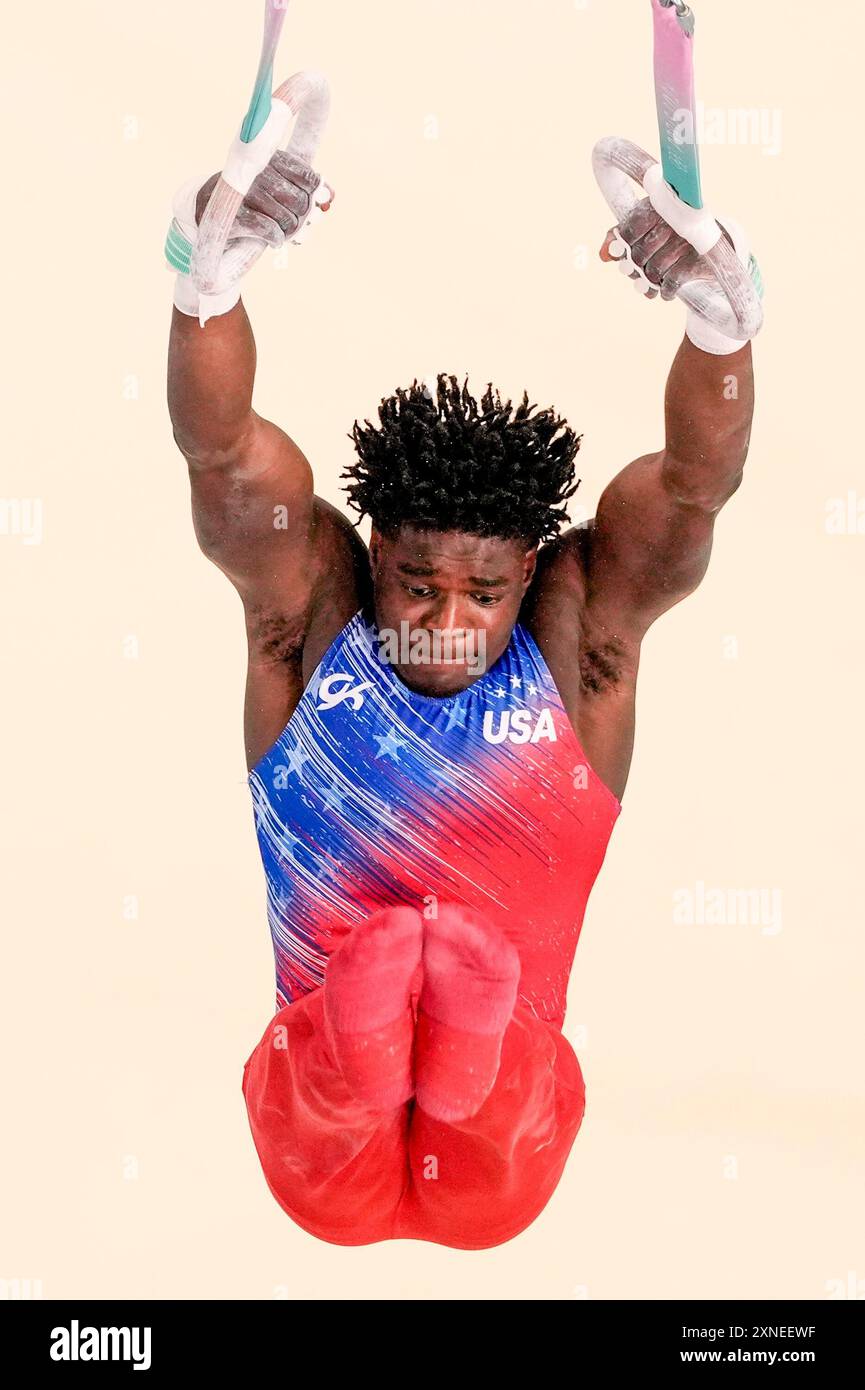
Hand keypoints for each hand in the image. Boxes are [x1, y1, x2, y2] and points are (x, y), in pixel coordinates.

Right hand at [195, 150, 334, 245]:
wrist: (211, 210)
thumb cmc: (253, 198)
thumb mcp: (279, 186)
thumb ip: (307, 188)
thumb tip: (330, 196)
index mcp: (272, 158)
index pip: (308, 177)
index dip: (316, 193)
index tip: (313, 202)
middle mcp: (259, 172)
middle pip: (300, 201)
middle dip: (304, 218)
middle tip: (299, 224)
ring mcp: (246, 192)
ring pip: (286, 218)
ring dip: (290, 231)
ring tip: (284, 231)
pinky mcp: (237, 215)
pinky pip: (270, 230)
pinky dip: (277, 239)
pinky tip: (275, 240)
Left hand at [599, 197, 734, 300]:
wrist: (714, 245)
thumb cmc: (672, 235)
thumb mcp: (645, 230)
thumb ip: (619, 238)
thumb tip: (602, 256)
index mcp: (658, 205)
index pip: (629, 230)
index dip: (622, 248)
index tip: (626, 255)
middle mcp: (674, 220)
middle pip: (640, 254)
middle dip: (635, 269)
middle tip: (638, 273)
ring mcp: (687, 241)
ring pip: (654, 270)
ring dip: (650, 282)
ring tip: (652, 282)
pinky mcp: (697, 261)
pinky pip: (670, 283)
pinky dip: (665, 292)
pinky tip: (666, 291)